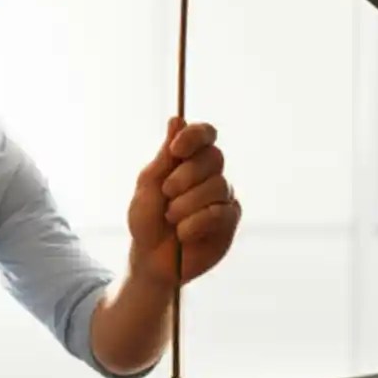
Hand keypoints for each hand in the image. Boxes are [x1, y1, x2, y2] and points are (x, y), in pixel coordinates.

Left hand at [127, 117, 240, 288]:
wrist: (150, 259)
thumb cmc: (147, 221)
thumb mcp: (148, 185)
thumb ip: (165, 156)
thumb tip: (177, 119)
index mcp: (189, 161)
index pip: (205, 134)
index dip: (194, 136)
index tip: (176, 148)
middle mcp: (211, 175)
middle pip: (213, 157)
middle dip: (184, 176)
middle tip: (166, 193)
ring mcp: (224, 197)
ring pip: (217, 185)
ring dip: (185, 205)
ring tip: (171, 219)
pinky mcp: (230, 220)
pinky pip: (219, 212)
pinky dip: (194, 223)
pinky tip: (182, 233)